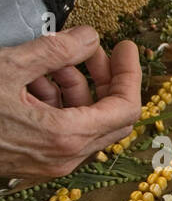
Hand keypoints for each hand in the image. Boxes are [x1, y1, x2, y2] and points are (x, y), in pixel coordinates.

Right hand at [0, 26, 141, 181]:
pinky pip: (62, 129)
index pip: (126, 108)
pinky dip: (57, 102)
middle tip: (90, 50)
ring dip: (75, 87)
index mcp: (66, 136)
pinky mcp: (36, 160)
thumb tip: (90, 38)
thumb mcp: (8, 67)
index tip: (127, 48)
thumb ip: (55, 51)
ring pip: (84, 121)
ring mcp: (52, 162)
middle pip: (111, 116)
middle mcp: (65, 156)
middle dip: (105, 78)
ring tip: (46, 61)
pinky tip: (32, 80)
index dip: (131, 74)